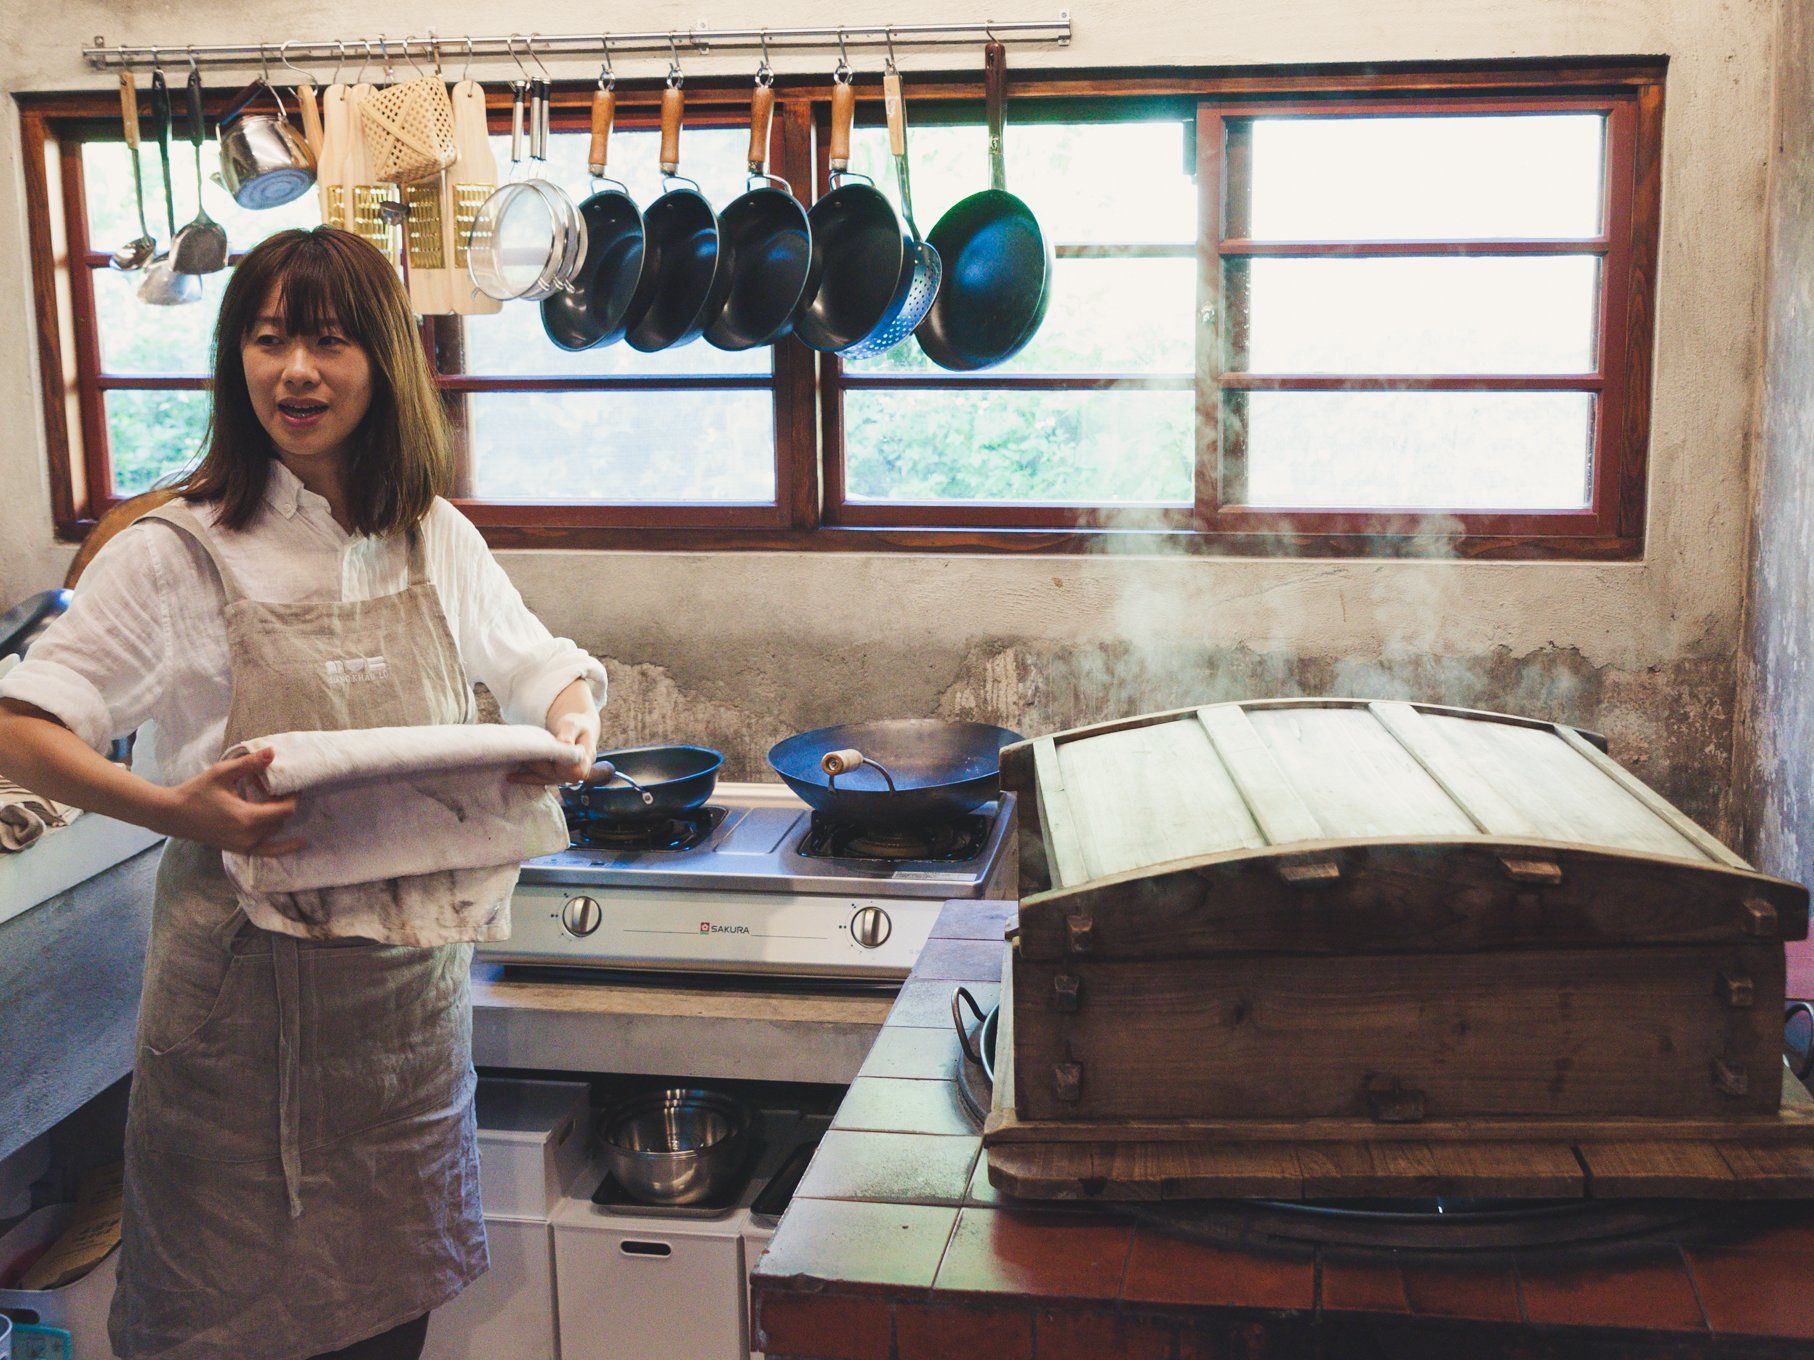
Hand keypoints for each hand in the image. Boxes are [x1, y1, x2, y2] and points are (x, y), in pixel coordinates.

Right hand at [161, 747, 305, 855]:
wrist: (171, 815)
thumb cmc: (196, 792)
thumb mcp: (223, 773)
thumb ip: (249, 764)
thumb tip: (272, 752)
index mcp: (247, 818)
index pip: (286, 810)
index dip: (294, 797)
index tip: (292, 784)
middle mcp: (249, 836)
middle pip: (281, 821)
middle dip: (282, 803)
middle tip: (273, 787)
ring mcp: (243, 846)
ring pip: (274, 832)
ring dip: (277, 817)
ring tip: (269, 799)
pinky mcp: (238, 849)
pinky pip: (267, 850)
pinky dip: (282, 846)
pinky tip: (298, 841)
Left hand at [507, 709, 599, 786]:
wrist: (578, 729)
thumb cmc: (577, 725)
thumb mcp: (573, 724)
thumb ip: (568, 734)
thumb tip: (564, 744)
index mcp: (583, 762)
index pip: (567, 769)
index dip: (552, 760)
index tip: (539, 749)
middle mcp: (574, 775)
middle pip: (551, 773)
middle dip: (535, 764)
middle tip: (518, 752)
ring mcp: (563, 778)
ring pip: (542, 778)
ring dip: (526, 773)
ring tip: (510, 764)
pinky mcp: (553, 777)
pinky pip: (538, 780)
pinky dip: (524, 778)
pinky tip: (510, 777)